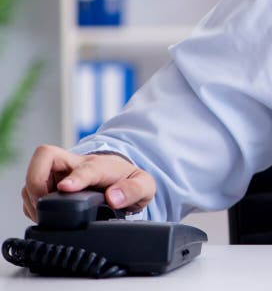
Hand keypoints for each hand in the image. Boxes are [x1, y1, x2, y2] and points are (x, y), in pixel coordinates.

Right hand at [21, 144, 155, 221]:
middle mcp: (77, 164)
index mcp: (101, 165)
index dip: (74, 178)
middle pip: (46, 157)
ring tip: (45, 213)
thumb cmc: (129, 181)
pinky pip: (30, 190)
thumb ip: (134, 190)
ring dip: (33, 195)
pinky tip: (45, 213)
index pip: (86, 167)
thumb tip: (114, 198)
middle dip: (37, 180)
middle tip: (42, 202)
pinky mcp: (49, 183)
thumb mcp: (144, 186)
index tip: (65, 187)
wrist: (121, 180)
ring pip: (34, 174)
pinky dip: (31, 204)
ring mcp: (61, 172)